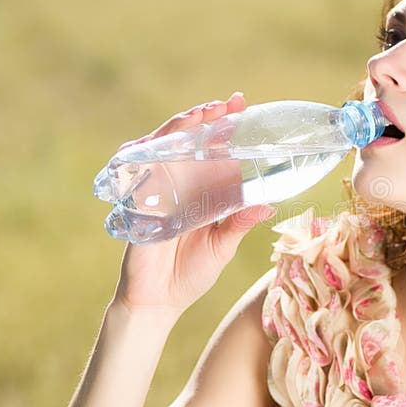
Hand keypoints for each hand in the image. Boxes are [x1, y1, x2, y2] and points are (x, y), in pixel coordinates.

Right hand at [111, 92, 275, 318]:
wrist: (159, 302)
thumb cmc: (190, 273)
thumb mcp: (224, 245)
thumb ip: (241, 222)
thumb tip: (268, 204)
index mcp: (202, 190)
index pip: (213, 149)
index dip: (224, 126)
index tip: (241, 105)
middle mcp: (179, 184)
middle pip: (188, 140)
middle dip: (204, 118)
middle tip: (225, 105)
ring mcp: (156, 190)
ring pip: (163, 147)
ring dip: (179, 128)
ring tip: (199, 115)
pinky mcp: (137, 202)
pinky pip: (139, 170)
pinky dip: (150, 153)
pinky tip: (165, 141)